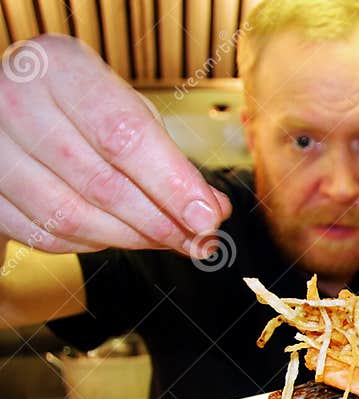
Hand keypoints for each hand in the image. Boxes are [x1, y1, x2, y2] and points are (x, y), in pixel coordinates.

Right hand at [0, 35, 229, 256]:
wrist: (14, 102)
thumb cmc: (81, 104)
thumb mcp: (128, 108)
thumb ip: (170, 158)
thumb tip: (212, 210)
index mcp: (59, 69)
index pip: (124, 136)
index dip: (172, 184)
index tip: (209, 217)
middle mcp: (15, 102)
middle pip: (100, 184)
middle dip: (161, 223)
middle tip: (199, 240)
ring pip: (71, 217)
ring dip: (131, 238)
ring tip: (168, 239)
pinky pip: (44, 235)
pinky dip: (91, 242)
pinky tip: (119, 234)